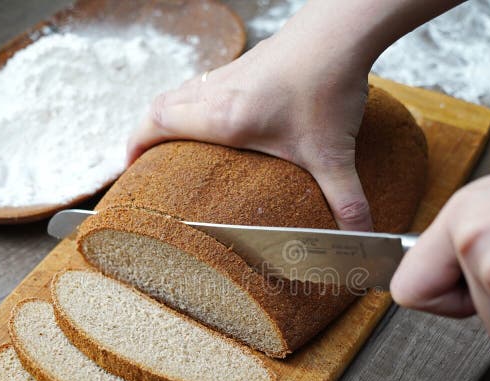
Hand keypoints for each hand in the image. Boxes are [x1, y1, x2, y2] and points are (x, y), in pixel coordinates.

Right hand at [127, 18, 374, 229]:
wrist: (340, 33)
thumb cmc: (328, 85)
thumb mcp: (332, 154)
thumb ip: (345, 200)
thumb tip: (360, 238)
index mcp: (225, 118)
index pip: (159, 124)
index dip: (135, 145)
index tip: (130, 168)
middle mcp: (218, 92)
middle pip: (160, 106)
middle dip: (144, 133)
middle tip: (144, 159)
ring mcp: (231, 73)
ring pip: (181, 91)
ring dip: (169, 114)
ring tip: (171, 141)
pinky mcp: (247, 63)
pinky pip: (204, 83)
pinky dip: (195, 101)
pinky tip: (216, 117)